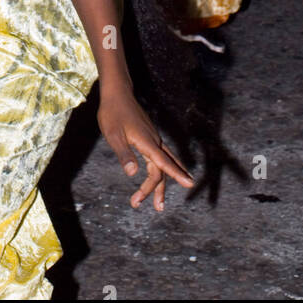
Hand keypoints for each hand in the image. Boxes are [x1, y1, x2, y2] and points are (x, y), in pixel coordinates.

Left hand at [98, 88, 192, 210]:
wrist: (117, 93)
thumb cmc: (112, 113)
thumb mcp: (113, 134)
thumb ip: (124, 153)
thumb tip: (133, 173)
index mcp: (146, 142)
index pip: (162, 164)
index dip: (176, 175)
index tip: (190, 186)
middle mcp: (154, 142)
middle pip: (160, 169)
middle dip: (157, 189)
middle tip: (155, 208)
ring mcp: (153, 139)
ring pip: (162, 165)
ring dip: (160, 184)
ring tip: (159, 203)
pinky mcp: (149, 138)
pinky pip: (160, 158)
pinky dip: (162, 170)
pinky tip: (161, 176)